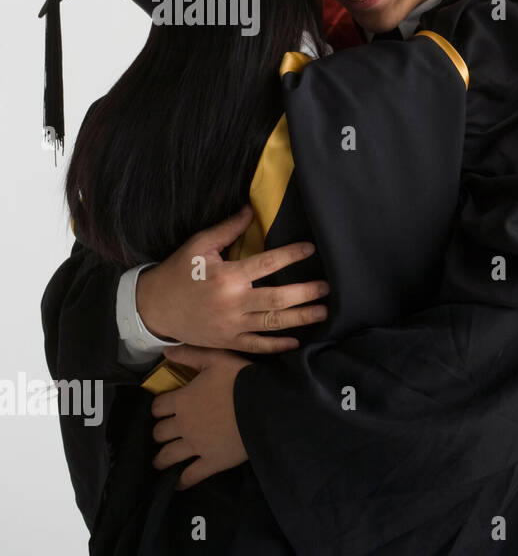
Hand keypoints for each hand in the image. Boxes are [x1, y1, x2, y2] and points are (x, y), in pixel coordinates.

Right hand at [135, 205, 328, 351]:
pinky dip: (277, 346)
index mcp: (227, 277)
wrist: (153, 308)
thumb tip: (251, 209)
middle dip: (306, 293)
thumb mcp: (198, 245)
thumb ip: (227, 229)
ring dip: (301, 318)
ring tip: (322, 312)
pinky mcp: (227, 341)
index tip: (310, 249)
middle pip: (277, 299)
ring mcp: (231, 325)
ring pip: (273, 324)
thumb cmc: (178, 272)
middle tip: (326, 288)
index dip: (292, 255)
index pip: (268, 264)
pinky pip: (256, 346)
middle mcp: (233, 303)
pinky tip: (296, 341)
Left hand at [151, 344, 251, 489]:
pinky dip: (182, 481)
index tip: (165, 409)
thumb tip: (165, 351)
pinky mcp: (211, 462)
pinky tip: (178, 483)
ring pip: (167, 456)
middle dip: (160, 433)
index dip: (160, 408)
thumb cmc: (242, 380)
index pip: (157, 407)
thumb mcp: (218, 359)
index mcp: (182, 400)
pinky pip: (190, 476)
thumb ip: (190, 355)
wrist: (267, 406)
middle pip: (159, 433)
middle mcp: (183, 425)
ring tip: (162, 460)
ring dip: (162, 458)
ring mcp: (196, 446)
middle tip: (166, 433)